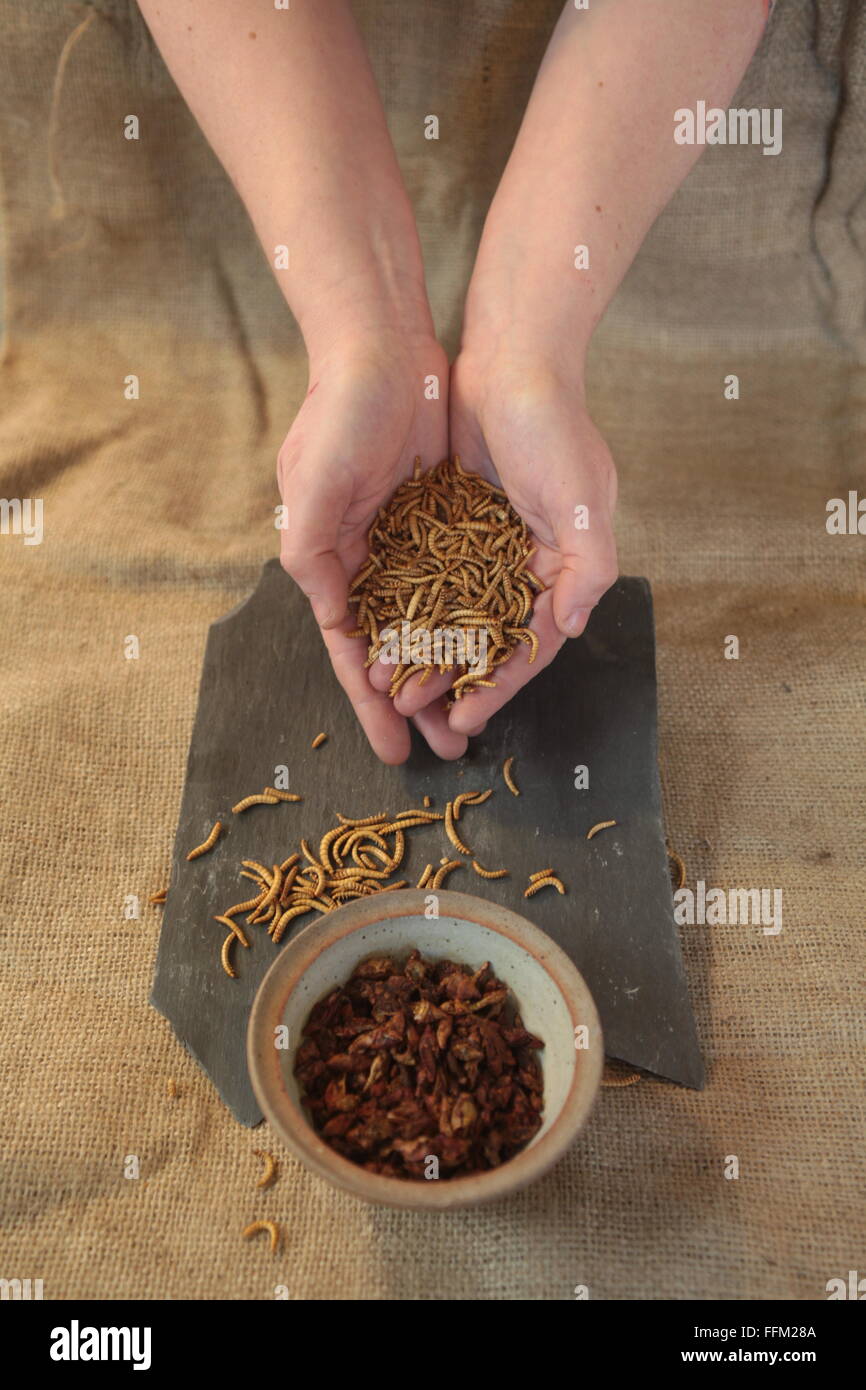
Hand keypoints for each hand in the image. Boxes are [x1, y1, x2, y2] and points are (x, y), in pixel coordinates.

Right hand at [277, 328, 476, 763]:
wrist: (385, 346)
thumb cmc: (339, 414)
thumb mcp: (310, 487)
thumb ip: (312, 556)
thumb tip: (333, 623)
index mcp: (331, 565)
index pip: (354, 652)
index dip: (373, 705)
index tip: (392, 752)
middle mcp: (371, 562)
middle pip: (399, 650)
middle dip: (420, 700)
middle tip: (448, 748)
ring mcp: (412, 543)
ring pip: (438, 624)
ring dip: (454, 669)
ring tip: (475, 714)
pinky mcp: (447, 520)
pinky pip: (468, 581)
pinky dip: (479, 617)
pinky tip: (499, 650)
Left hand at [380, 348, 617, 732]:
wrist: (510, 358)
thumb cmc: (554, 425)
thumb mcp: (583, 499)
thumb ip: (588, 567)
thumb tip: (571, 628)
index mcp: (562, 566)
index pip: (529, 643)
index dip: (498, 683)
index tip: (467, 718)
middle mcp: (523, 562)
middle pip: (484, 637)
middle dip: (453, 678)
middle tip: (417, 714)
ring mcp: (484, 543)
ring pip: (449, 613)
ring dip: (423, 649)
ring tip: (390, 684)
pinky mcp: (449, 521)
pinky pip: (423, 576)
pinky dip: (404, 605)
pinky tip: (377, 631)